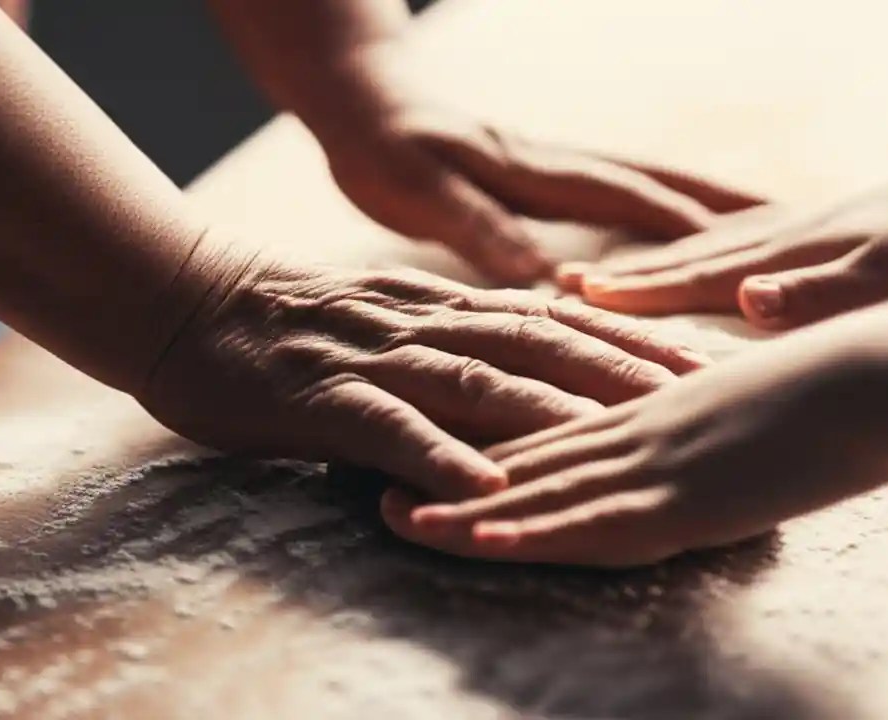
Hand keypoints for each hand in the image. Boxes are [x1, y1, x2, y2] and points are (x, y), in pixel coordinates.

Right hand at [139, 256, 708, 500]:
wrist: (190, 303)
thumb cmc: (291, 325)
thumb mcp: (388, 320)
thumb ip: (452, 337)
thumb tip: (523, 364)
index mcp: (441, 307)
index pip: (552, 317)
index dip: (627, 336)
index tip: (698, 356)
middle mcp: (422, 324)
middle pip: (537, 342)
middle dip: (620, 367)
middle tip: (698, 391)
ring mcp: (374, 358)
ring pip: (477, 378)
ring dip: (551, 408)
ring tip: (621, 434)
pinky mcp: (323, 395)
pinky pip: (388, 425)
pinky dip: (438, 453)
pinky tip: (484, 481)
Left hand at [323, 105, 760, 284]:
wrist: (360, 95)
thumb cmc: (384, 149)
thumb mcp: (422, 195)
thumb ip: (480, 231)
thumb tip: (543, 277)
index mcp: (540, 175)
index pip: (634, 206)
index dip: (697, 235)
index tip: (761, 257)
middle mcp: (564, 166)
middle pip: (665, 186)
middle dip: (735, 210)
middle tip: (808, 232)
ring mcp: (561, 165)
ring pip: (653, 182)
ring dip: (715, 200)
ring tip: (777, 222)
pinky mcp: (547, 171)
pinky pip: (624, 188)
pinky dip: (670, 203)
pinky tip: (686, 226)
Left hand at [380, 318, 887, 565]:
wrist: (880, 372)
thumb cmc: (827, 384)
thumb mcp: (740, 398)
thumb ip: (695, 414)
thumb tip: (674, 425)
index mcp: (642, 407)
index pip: (544, 426)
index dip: (479, 445)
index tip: (420, 447)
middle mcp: (632, 432)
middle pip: (523, 460)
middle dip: (448, 480)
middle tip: (373, 487)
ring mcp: (652, 463)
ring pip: (541, 492)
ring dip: (467, 513)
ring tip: (395, 522)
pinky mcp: (685, 494)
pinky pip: (594, 520)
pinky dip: (536, 529)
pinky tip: (483, 536)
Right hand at [558, 178, 887, 329]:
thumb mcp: (887, 282)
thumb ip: (814, 296)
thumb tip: (745, 300)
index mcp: (773, 263)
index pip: (684, 281)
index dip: (628, 295)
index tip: (570, 297)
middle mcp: (768, 247)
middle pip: (678, 264)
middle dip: (621, 280)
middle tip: (561, 284)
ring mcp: (787, 238)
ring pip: (701, 254)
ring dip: (651, 267)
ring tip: (607, 275)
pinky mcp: (810, 236)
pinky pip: (733, 249)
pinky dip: (697, 257)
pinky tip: (700, 261)